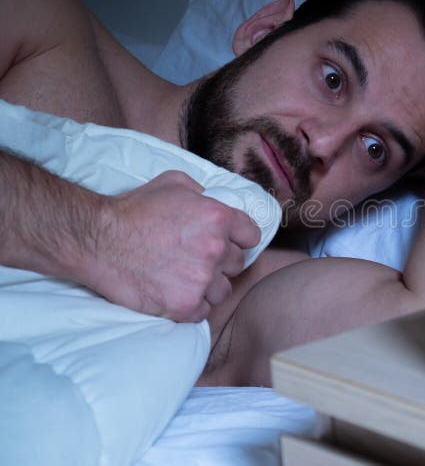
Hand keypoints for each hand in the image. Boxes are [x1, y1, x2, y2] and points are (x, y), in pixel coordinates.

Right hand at [81, 171, 261, 321]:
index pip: (252, 236)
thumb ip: (201, 193)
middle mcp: (215, 249)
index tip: (226, 242)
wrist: (99, 240)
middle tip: (196, 259)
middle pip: (237, 264)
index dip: (239, 239)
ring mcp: (201, 280)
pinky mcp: (184, 305)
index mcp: (218, 218)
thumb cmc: (133, 209)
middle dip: (221, 262)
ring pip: (223, 291)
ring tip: (184, 278)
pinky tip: (175, 294)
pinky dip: (191, 307)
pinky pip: (203, 312)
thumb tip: (212, 200)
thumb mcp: (173, 184)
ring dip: (208, 287)